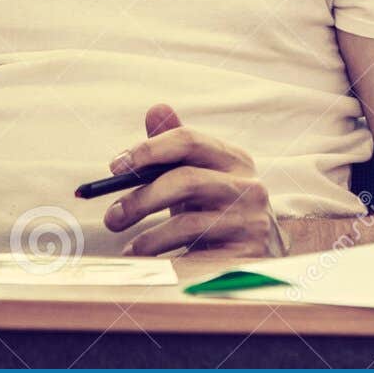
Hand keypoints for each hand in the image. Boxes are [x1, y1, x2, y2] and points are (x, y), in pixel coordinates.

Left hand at [104, 101, 274, 256]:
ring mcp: (250, 220)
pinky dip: (165, 259)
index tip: (115, 167)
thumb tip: (156, 109)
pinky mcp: (245, 254)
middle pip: (186, 180)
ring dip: (149, 237)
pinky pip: (194, 256)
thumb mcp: (199, 177)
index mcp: (234, 159)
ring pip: (188, 222)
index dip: (148, 150)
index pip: (189, 140)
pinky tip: (151, 263)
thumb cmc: (218, 209)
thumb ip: (177, 147)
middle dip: (141, 199)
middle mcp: (248, 185)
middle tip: (112, 217)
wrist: (261, 253)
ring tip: (131, 248)